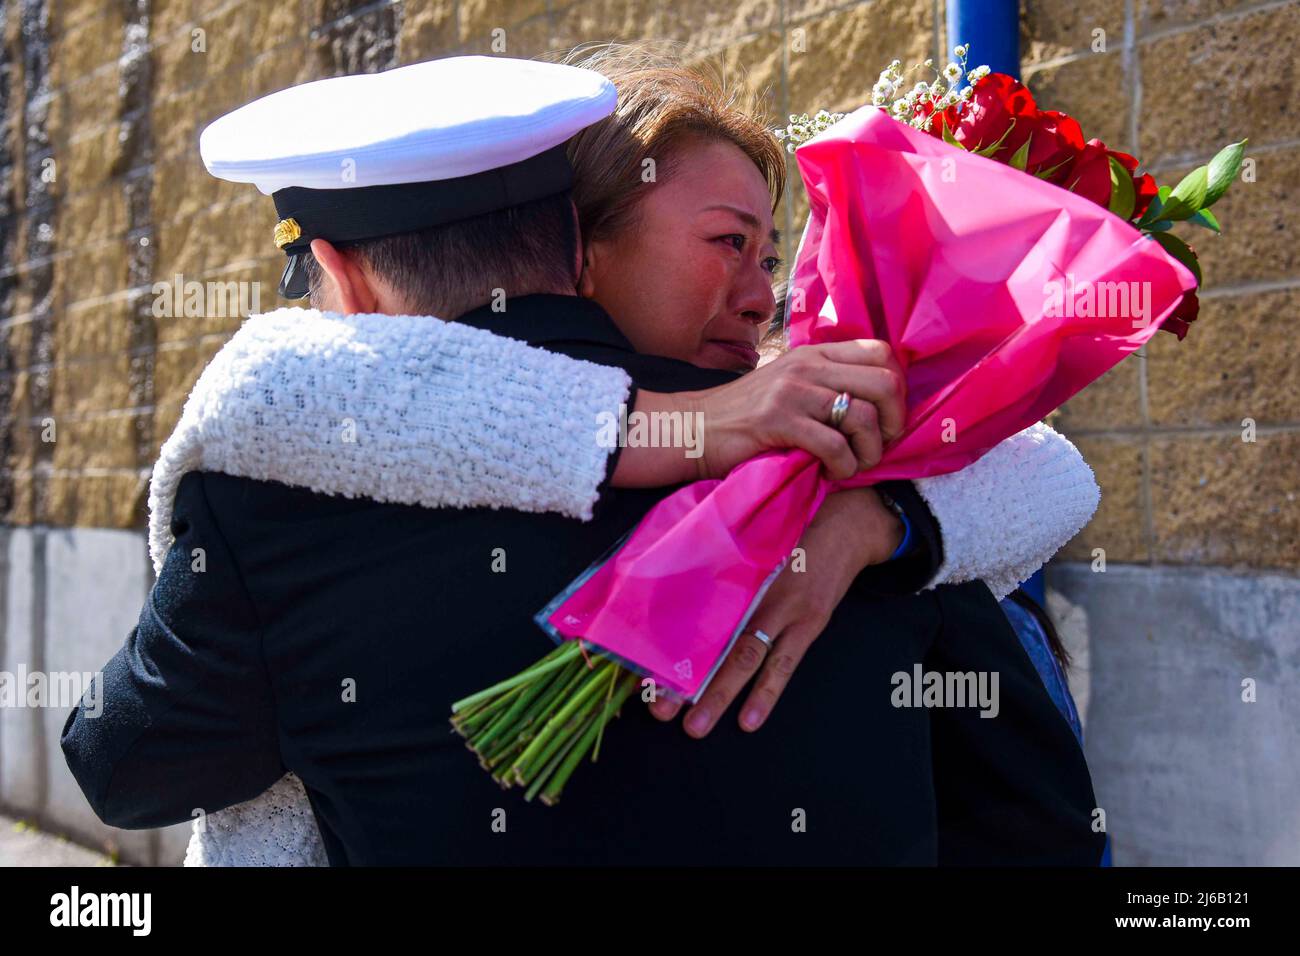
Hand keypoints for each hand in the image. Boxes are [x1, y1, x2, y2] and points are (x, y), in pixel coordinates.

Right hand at [615, 340, 904, 486]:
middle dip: (892, 422)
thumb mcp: (788, 384)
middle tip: (876, 445)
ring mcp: (792, 391)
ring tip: (853, 465)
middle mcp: (808, 366)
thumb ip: (824, 382)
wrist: (694, 427)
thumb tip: (872, 403)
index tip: (883, 420)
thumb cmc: (744, 415)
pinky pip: (834, 445)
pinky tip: (831, 473)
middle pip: (884, 383)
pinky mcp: (778, 421)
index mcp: (814, 353)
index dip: (895, 390)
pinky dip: (843, 467)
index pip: (880, 353)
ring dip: (868, 451)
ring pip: (862, 417)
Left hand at [648, 486, 902, 735]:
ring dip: (719, 695)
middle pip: (712, 640)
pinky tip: (750, 720)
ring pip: (746, 659)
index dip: (670, 642)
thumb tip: (687, 600)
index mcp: (736, 573)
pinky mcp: (810, 623)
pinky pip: (784, 663)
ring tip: (696, 726)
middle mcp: (756, 592)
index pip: (695, 615)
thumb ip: (726, 571)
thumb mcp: (756, 545)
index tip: (644, 669)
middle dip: (685, 678)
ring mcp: (786, 610)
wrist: (850, 527)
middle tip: (658, 710)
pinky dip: (766, 693)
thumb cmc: (795, 534)